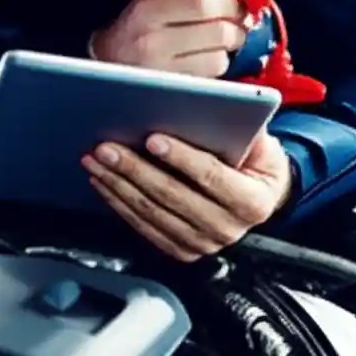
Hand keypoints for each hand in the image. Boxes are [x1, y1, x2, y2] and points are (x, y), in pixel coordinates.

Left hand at [80, 129, 292, 261]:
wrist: (257, 196)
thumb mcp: (259, 141)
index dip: (182, 158)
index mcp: (253, 202)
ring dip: (119, 184)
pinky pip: (143, 226)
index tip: (152, 138)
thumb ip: (238, 127)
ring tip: (97, 160)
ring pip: (152, 212)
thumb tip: (203, 105)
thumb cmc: (255, 161)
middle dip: (135, 169)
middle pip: (173, 197)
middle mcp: (228, 229)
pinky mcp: (180, 250)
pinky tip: (103, 181)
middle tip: (108, 147)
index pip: (213, 177)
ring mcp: (202, 244)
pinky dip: (119, 202)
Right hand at [90, 0, 256, 77]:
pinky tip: (202, 65)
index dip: (230, 4)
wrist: (107, 61)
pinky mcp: (168, 94)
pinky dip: (213, 73)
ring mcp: (159, 72)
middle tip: (235, 30)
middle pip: (218, 32)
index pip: (202, 2)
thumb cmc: (142, 25)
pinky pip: (209, 82)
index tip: (238, 7)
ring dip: (225, 54)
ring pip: (218, 61)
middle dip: (236, 30)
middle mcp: (150, 41)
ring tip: (212, 49)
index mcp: (148, 9)